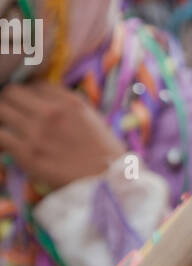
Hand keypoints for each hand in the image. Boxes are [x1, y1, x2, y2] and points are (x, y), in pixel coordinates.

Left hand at [0, 82, 126, 189]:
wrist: (106, 181)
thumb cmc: (103, 151)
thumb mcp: (91, 116)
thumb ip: (67, 103)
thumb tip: (44, 97)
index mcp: (68, 102)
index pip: (35, 85)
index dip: (30, 94)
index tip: (30, 105)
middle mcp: (51, 113)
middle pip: (12, 93)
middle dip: (11, 102)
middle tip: (13, 113)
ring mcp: (37, 133)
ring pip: (2, 111)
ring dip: (3, 118)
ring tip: (9, 128)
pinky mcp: (27, 154)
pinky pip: (1, 137)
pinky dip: (3, 139)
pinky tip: (9, 145)